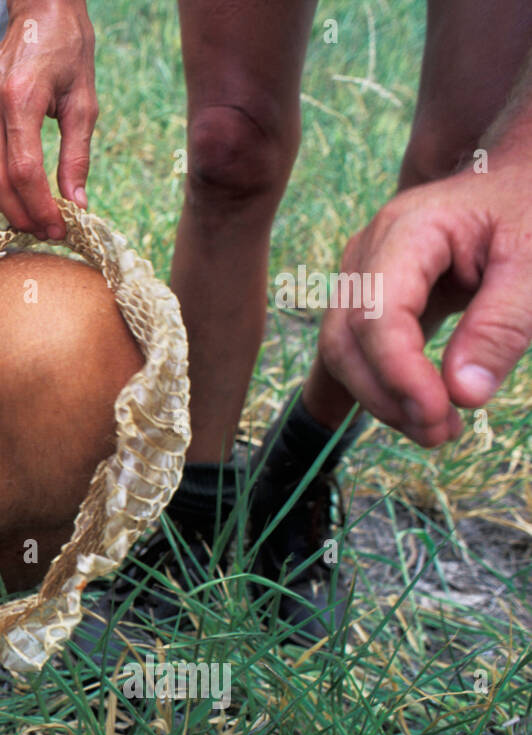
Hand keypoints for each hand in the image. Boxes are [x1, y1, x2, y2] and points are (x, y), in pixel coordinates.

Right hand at [0, 0, 97, 239]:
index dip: (40, 206)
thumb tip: (77, 205)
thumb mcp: (84, 102)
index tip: (57, 228)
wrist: (40, 15)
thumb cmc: (67, 53)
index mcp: (21, 99)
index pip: (25, 169)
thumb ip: (77, 156)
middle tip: (39, 234)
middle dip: (17, 214)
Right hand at [317, 155, 531, 446]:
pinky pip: (359, 349)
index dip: (399, 373)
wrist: (520, 179)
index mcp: (406, 231)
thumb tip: (463, 395)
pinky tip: (419, 409)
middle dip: (386, 396)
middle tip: (441, 434)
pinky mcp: (373, 297)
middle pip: (345, 340)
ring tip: (439, 428)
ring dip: (382, 398)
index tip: (439, 415)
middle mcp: (368, 253)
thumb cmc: (530, 208)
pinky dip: (385, 385)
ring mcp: (363, 275)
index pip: (377, 315)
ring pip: (343, 351)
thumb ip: (501, 325)